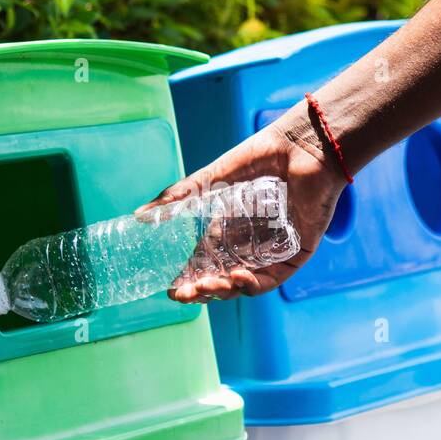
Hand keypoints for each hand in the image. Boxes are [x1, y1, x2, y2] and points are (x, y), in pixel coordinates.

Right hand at [137, 104, 348, 302]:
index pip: (205, 265)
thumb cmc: (260, 156)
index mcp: (229, 230)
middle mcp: (250, 244)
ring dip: (225, 290)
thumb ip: (179, 197)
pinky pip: (275, 278)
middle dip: (203, 291)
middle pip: (223, 279)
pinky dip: (255, 283)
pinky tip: (237, 276)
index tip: (171, 290)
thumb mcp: (211, 179)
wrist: (301, 145)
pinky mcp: (296, 252)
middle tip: (184, 294)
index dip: (189, 280)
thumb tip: (139, 216)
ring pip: (247, 284)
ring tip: (207, 287)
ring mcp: (273, 250)